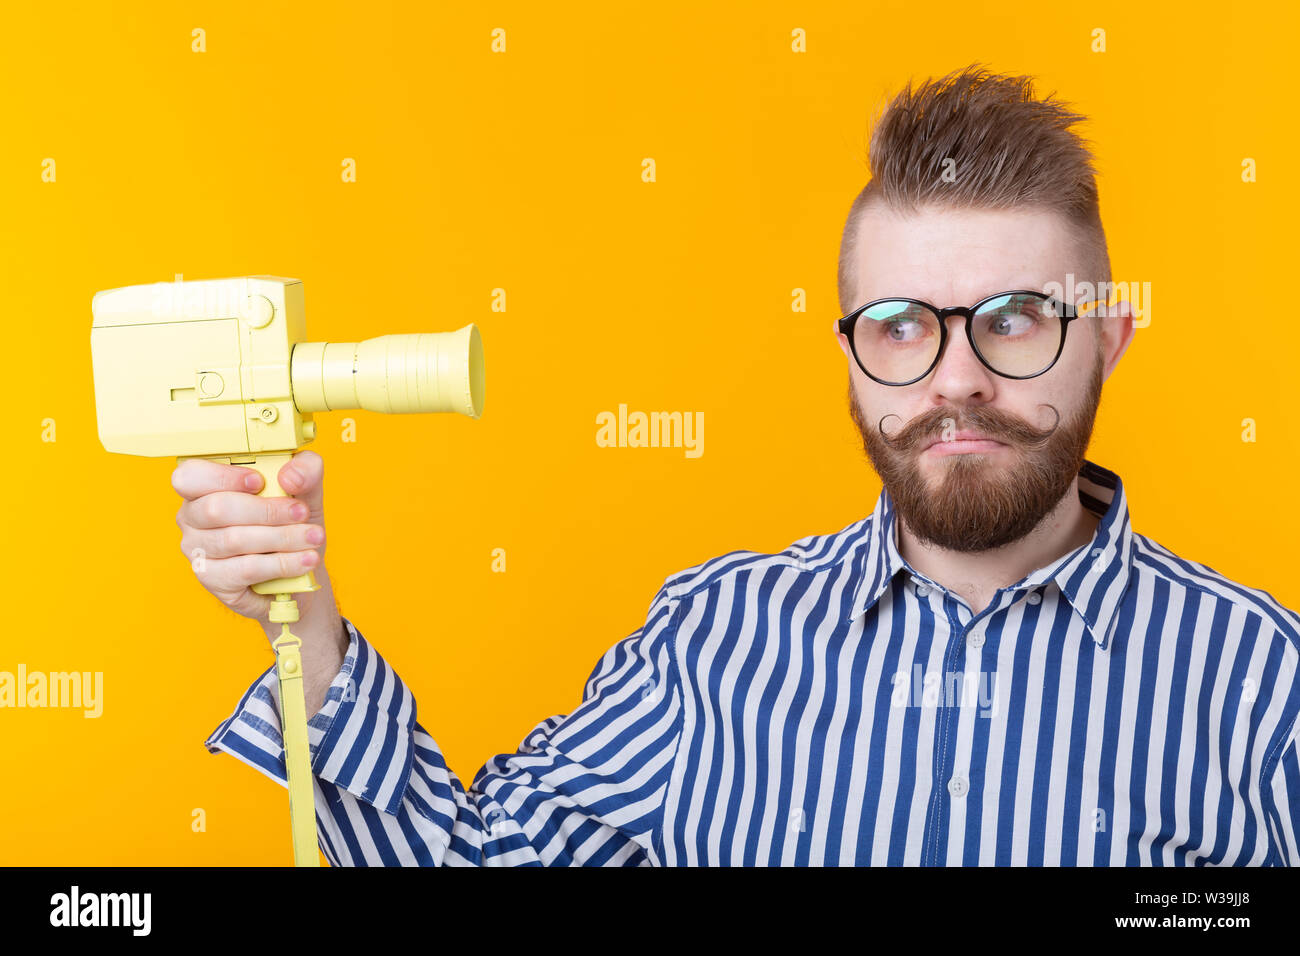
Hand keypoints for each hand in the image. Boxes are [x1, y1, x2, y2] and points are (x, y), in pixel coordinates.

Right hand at [172, 450, 327, 626]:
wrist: (299, 571)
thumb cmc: (290, 523)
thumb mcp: (305, 490)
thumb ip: (305, 470)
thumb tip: (291, 477)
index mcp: (204, 486)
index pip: (190, 475)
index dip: (223, 477)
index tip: (260, 481)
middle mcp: (192, 517)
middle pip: (216, 509)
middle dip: (267, 510)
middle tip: (302, 512)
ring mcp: (197, 550)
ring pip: (234, 540)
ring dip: (282, 538)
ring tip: (314, 537)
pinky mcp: (212, 579)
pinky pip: (246, 569)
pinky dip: (282, 563)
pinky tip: (306, 560)